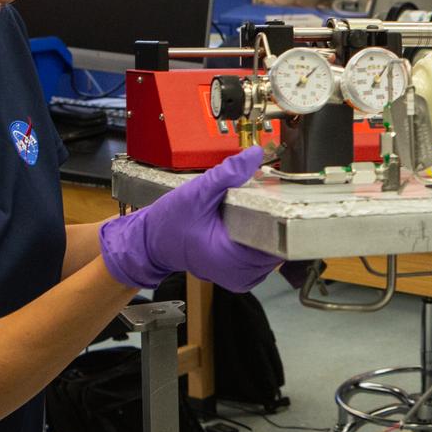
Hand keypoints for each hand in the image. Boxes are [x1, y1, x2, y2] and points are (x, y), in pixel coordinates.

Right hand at [99, 147, 281, 292]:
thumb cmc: (170, 223)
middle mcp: (240, 274)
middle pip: (280, 246)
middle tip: (257, 202)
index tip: (273, 198)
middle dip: (274, 220)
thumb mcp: (198, 193)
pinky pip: (263, 257)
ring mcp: (242, 277)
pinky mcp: (242, 275)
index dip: (279, 216)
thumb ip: (228, 173)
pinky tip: (249, 226)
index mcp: (231, 259)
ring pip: (275, 252)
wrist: (152, 241)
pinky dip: (262, 240)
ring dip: (270, 230)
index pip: (278, 242)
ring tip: (251, 213)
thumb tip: (254, 154)